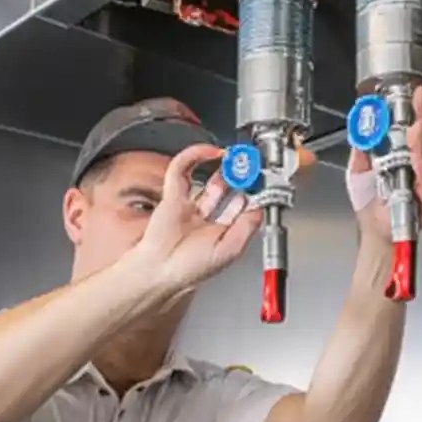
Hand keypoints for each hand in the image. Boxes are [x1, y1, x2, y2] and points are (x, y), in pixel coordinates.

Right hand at [133, 145, 262, 292]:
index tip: (263, 181)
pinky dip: (195, 155)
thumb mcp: (230, 250)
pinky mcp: (172, 194)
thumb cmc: (189, 269)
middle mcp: (206, 217)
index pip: (241, 205)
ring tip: (236, 157)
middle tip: (251, 166)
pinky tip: (211, 151)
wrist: (158, 270)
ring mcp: (189, 204)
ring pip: (208, 176)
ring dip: (223, 165)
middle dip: (240, 176)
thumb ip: (248, 227)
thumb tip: (260, 206)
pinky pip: (182, 168)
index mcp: (220, 231)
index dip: (253, 192)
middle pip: (227, 189)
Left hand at [347, 86, 421, 241]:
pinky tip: (420, 161)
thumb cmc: (370, 203)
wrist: (374, 232)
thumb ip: (361, 147)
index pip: (420, 127)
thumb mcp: (358, 169)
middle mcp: (420, 165)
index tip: (420, 93)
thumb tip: (361, 124)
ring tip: (418, 128)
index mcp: (406, 154)